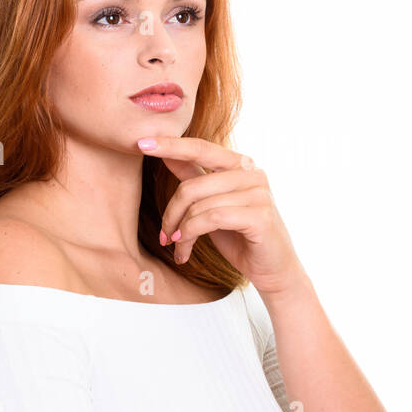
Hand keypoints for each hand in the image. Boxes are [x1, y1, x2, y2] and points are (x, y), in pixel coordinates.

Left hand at [138, 135, 304, 297]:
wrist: (271, 268)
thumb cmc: (239, 236)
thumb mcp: (211, 205)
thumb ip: (193, 178)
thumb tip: (167, 155)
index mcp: (240, 165)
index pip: (200, 148)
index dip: (170, 145)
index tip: (141, 143)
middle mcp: (252, 173)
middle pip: (192, 186)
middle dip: (171, 214)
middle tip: (164, 236)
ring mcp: (259, 193)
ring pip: (198, 205)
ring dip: (180, 232)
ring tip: (178, 247)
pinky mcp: (260, 215)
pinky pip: (211, 218)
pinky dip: (191, 236)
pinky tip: (185, 251)